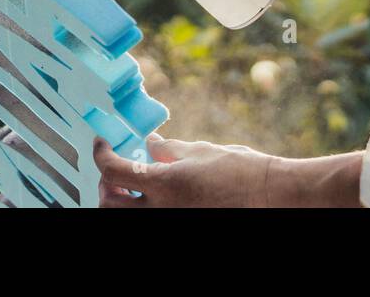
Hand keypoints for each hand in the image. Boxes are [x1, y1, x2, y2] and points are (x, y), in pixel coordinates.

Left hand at [93, 134, 273, 207]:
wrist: (268, 194)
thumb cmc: (240, 170)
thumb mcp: (200, 151)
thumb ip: (168, 149)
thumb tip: (149, 144)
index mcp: (164, 183)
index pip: (112, 171)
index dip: (101, 154)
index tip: (102, 145)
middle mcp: (161, 210)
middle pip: (108, 203)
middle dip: (104, 185)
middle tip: (113, 172)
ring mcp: (169, 222)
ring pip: (125, 218)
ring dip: (120, 201)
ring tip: (129, 187)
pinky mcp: (179, 225)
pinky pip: (149, 219)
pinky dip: (143, 208)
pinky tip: (152, 198)